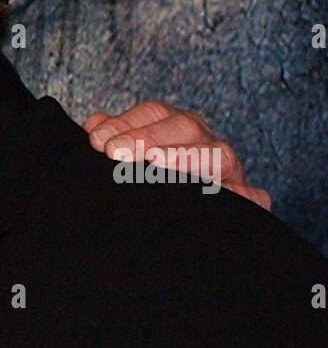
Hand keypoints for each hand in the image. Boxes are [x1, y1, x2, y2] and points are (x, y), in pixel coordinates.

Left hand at [85, 103, 271, 209]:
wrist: (183, 233)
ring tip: (156, 164)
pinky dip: (244, 197)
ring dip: (185, 158)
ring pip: (217, 155)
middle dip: (147, 137)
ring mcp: (229, 171)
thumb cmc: (145, 188)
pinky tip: (225, 198)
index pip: (155, 113)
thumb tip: (94, 125)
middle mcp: (205, 143)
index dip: (127, 122)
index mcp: (177, 128)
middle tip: (115, 152)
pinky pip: (252, 196)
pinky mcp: (248, 200)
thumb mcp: (125, 164)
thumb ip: (111, 141)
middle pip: (186, 127)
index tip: (97, 139)